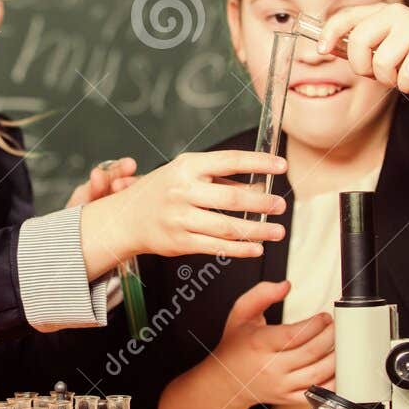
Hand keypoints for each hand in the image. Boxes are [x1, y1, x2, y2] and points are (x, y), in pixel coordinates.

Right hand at [80, 150, 287, 269]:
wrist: (126, 218)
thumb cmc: (162, 192)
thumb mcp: (187, 174)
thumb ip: (221, 179)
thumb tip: (259, 185)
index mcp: (187, 167)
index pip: (230, 160)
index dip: (259, 162)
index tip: (281, 165)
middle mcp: (183, 190)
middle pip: (231, 198)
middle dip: (261, 203)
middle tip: (280, 206)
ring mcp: (180, 217)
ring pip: (227, 226)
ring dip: (257, 230)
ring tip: (276, 231)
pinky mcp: (180, 242)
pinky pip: (216, 246)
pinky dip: (240, 248)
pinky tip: (256, 248)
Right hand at [210, 280, 334, 407]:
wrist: (227, 380)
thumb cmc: (235, 346)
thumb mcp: (241, 313)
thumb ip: (262, 294)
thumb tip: (285, 286)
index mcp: (259, 344)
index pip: (294, 335)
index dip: (315, 325)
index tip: (324, 317)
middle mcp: (270, 367)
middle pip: (310, 353)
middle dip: (330, 336)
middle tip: (335, 326)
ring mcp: (281, 385)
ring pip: (318, 374)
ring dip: (335, 357)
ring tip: (338, 343)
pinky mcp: (289, 397)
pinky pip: (318, 393)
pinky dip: (334, 382)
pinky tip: (336, 368)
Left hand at [315, 2, 408, 93]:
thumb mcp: (384, 47)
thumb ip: (359, 46)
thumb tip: (324, 49)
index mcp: (381, 12)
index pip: (345, 17)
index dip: (328, 33)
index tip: (320, 51)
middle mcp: (395, 13)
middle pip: (358, 43)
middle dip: (363, 67)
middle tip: (378, 74)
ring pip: (381, 63)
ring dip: (389, 80)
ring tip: (401, 75)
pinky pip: (405, 75)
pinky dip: (408, 85)